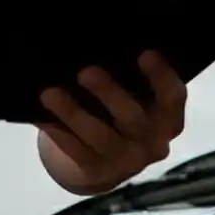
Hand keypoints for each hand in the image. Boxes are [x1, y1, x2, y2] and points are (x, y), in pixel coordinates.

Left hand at [36, 51, 187, 194]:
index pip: (172, 96)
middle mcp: (153, 142)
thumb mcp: (138, 96)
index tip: (145, 52)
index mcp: (169, 117)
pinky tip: (41, 115)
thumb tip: (104, 43)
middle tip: (85, 71)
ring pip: (100, 137)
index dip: (161, 76)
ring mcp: (127, 162)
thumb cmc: (122, 110)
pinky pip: (76, 151)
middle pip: (133, 119)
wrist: (108, 160)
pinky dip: (58, 132)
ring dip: (73, 114)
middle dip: (109, 94)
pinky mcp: (98, 171)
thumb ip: (131, 77)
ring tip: (50, 93)